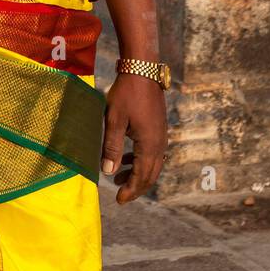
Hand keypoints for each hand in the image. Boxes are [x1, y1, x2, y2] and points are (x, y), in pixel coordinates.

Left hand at [101, 72, 167, 203]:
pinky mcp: (158, 128)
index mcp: (149, 144)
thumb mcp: (114, 120)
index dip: (131, 191)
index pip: (142, 176)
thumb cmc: (126, 94)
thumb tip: (108, 172)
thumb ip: (112, 147)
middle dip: (136, 187)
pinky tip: (127, 158)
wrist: (142, 70)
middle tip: (121, 195)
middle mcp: (159, 143)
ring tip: (119, 178)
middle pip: (151, 174)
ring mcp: (161, 135)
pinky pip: (152, 152)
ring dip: (138, 174)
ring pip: (153, 164)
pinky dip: (141, 160)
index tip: (119, 200)